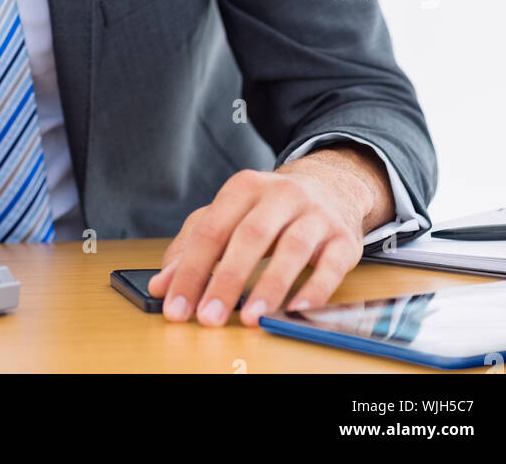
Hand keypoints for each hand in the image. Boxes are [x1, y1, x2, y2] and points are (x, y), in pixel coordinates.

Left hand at [147, 145, 392, 326]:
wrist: (330, 186)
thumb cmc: (269, 208)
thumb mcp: (229, 215)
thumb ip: (193, 245)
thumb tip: (161, 285)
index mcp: (245, 187)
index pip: (211, 229)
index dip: (191, 269)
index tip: (176, 306)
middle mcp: (281, 195)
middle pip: (250, 236)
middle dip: (226, 280)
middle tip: (208, 318)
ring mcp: (315, 215)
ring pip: (292, 248)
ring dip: (270, 285)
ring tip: (251, 318)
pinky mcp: (343, 238)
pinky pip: (332, 264)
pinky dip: (316, 289)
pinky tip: (297, 309)